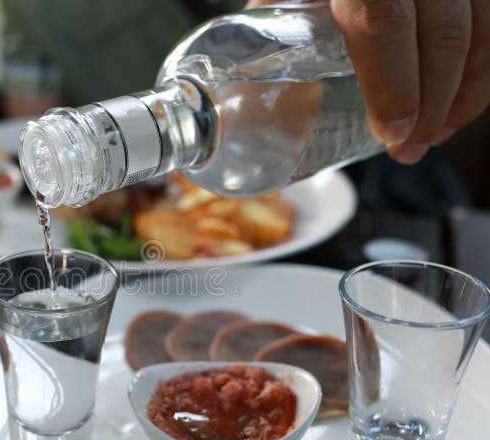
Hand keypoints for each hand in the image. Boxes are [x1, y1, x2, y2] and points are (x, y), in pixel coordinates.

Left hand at [247, 1, 489, 164]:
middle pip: (441, 31)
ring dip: (462, 92)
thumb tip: (243, 103)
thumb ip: (271, 27)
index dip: (391, 80)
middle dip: (430, 103)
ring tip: (430, 137)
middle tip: (406, 150)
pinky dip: (481, 67)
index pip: (382, 19)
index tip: (389, 130)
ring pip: (478, 28)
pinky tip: (458, 104)